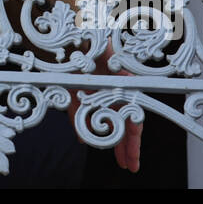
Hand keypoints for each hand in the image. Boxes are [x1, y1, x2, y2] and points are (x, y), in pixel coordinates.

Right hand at [64, 38, 142, 172]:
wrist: (73, 36)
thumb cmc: (72, 64)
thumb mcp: (71, 95)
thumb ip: (79, 117)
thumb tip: (84, 140)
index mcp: (106, 100)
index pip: (118, 127)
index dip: (122, 146)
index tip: (125, 164)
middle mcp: (116, 95)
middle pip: (127, 125)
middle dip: (129, 148)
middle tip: (131, 166)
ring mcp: (121, 86)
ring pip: (131, 115)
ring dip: (131, 137)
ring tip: (131, 157)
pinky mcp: (125, 75)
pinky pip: (129, 98)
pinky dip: (127, 114)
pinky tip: (126, 128)